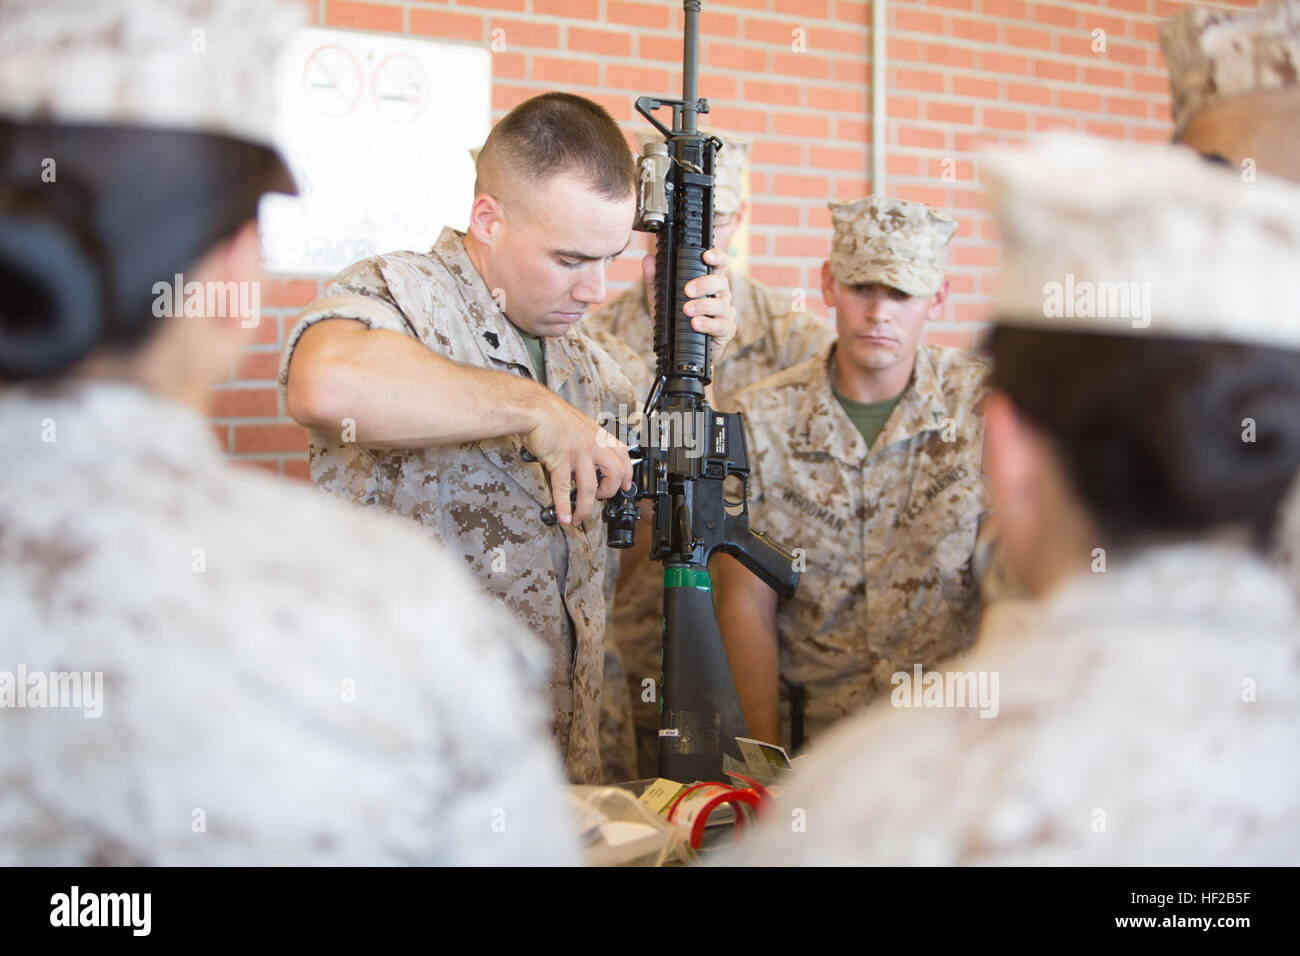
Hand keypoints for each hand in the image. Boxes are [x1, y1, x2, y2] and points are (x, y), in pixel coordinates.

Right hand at [523, 394, 632, 526]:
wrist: (534, 408)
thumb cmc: (550, 414)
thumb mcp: (578, 423)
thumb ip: (586, 439)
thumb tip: (586, 455)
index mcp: (597, 435)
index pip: (623, 454)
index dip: (627, 473)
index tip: (626, 485)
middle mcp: (592, 444)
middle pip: (615, 473)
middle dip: (610, 491)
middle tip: (601, 498)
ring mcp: (578, 453)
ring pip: (590, 487)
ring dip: (585, 508)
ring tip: (578, 518)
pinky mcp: (560, 460)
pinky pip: (564, 488)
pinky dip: (564, 506)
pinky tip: (564, 516)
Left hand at [641, 245, 736, 364]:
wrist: (682, 350)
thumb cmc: (677, 319)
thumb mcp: (662, 298)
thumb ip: (655, 279)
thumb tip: (648, 260)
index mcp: (709, 282)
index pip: (719, 264)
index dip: (717, 257)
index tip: (706, 255)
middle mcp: (721, 295)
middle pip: (721, 282)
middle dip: (704, 284)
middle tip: (687, 290)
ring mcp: (726, 312)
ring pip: (721, 304)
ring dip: (703, 306)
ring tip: (687, 310)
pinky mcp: (727, 330)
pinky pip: (721, 325)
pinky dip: (708, 324)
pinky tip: (696, 324)